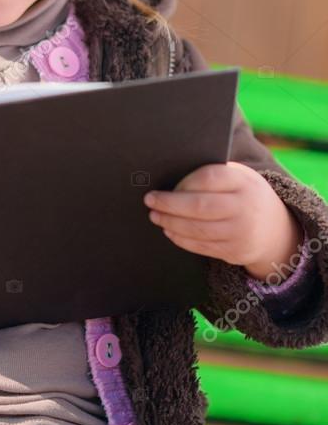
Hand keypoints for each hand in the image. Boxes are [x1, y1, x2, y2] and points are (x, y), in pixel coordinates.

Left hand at [143, 161, 302, 281]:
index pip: (209, 177)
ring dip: (170, 223)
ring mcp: (240, 231)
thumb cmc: (245, 195)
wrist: (275, 229)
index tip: (165, 185)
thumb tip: (173, 175)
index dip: (183, 182)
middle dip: (169, 204)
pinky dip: (181, 239)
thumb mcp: (239, 178)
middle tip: (150, 201)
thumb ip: (215, 174)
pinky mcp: (234, 251)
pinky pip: (201, 246)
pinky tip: (169, 231)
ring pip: (197, 229)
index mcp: (244, 182)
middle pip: (199, 206)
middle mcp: (244, 207)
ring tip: (155, 216)